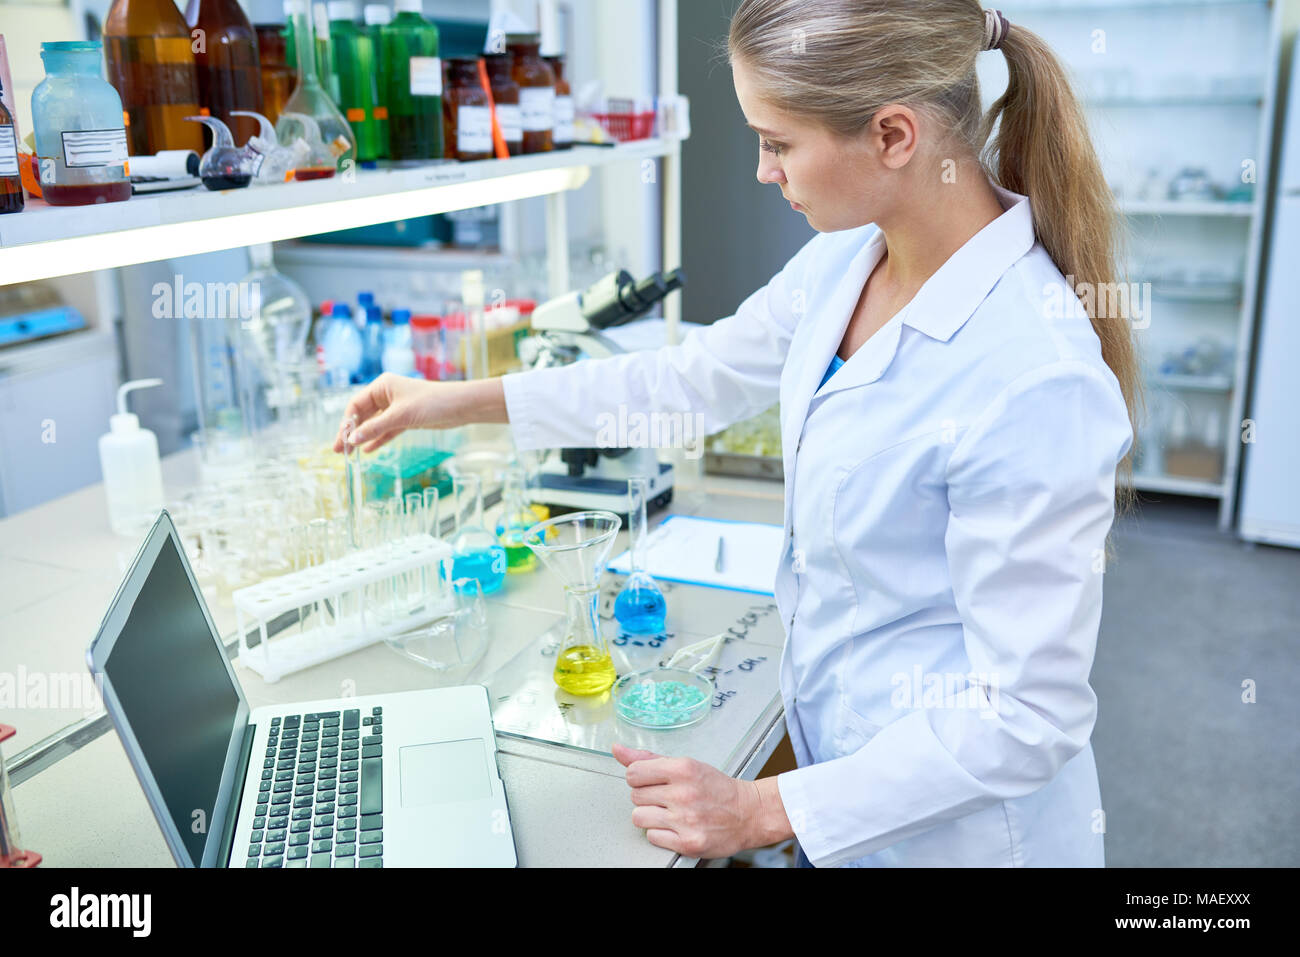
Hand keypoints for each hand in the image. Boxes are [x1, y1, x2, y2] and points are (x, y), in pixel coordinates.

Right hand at [332, 374, 505, 453]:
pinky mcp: (407, 419)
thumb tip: (352, 439)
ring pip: (374, 424)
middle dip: (351, 432)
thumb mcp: (401, 416)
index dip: (346, 423)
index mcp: (382, 386)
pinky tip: (367, 450)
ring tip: (349, 454)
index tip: (341, 440)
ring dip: (362, 438)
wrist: (460, 406)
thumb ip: (376, 428)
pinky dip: (377, 439)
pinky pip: (387, 430)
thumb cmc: (432, 403)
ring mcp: (396, 407)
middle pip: (362, 415)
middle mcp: (387, 395)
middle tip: (339, 451)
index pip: (356, 405)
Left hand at [612, 742, 791, 859]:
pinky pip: (652, 837)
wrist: (749, 814)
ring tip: (670, 813)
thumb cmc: (717, 788)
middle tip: (667, 797)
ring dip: (651, 816)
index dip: (639, 778)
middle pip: (635, 796)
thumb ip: (649, 758)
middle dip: (648, 796)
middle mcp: (683, 794)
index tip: (651, 781)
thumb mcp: (687, 765)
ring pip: (639, 817)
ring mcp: (685, 820)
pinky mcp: (688, 842)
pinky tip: (676, 826)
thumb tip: (617, 750)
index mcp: (683, 769)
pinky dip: (661, 834)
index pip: (633, 773)